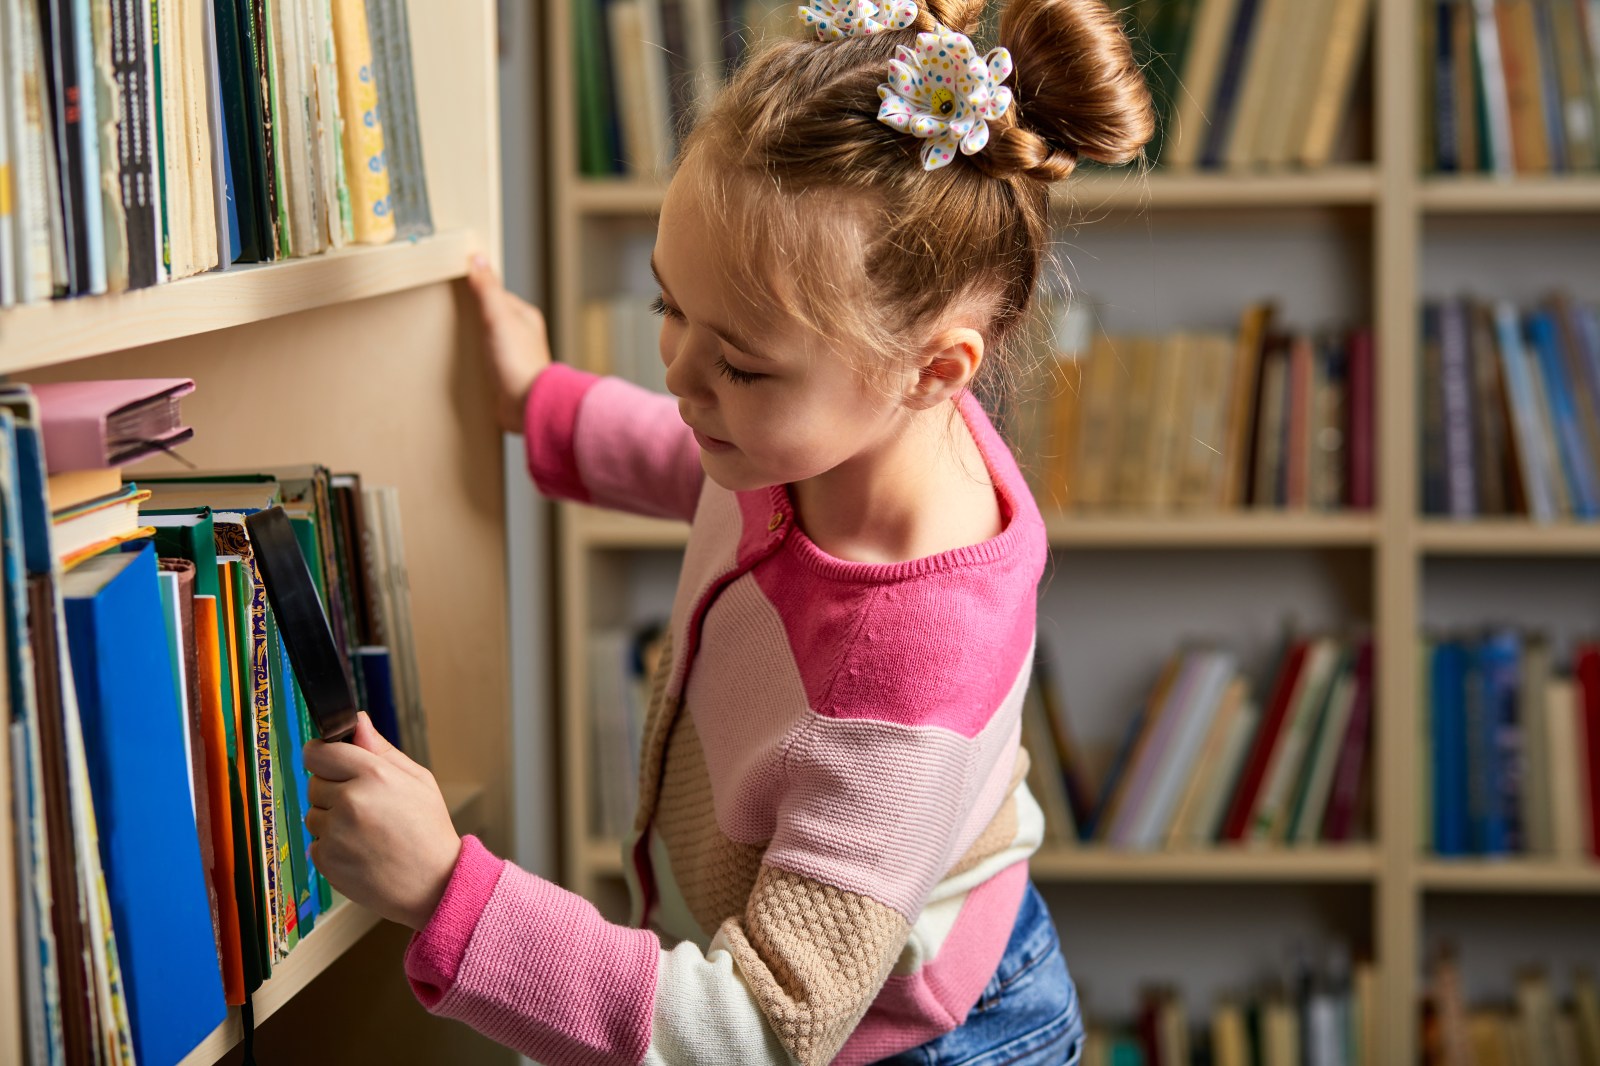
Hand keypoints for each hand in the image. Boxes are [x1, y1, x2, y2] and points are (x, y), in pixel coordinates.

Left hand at [303, 713, 461, 931]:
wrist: (434, 884)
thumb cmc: (429, 829)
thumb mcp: (417, 780)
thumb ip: (380, 749)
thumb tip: (357, 721)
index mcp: (373, 774)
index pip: (318, 752)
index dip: (322, 755)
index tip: (329, 762)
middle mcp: (350, 801)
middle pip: (314, 783)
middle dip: (333, 790)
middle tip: (365, 806)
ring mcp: (335, 832)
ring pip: (314, 814)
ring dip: (331, 820)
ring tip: (366, 833)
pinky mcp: (326, 860)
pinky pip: (316, 843)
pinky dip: (332, 847)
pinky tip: (360, 852)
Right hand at [468, 254, 552, 433]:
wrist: (526, 406)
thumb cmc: (518, 363)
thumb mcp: (499, 318)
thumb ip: (488, 289)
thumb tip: (478, 259)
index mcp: (525, 317)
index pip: (497, 294)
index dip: (478, 288)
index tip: (458, 282)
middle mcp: (522, 336)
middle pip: (492, 316)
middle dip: (473, 313)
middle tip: (449, 309)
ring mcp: (513, 356)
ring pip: (488, 339)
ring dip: (472, 337)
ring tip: (451, 335)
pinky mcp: (503, 376)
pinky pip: (485, 360)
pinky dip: (473, 358)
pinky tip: (462, 361)